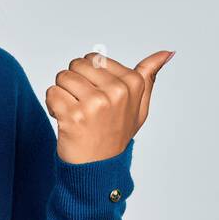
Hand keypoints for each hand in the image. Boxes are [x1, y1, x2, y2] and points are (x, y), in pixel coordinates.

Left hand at [45, 50, 173, 163]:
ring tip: (75, 113)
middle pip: (76, 65)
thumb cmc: (116, 134)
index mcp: (132, 84)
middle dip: (74, 82)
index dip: (90, 76)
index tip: (98, 96)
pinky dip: (53, 106)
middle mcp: (116, 92)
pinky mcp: (73, 116)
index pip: (94, 58)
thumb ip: (148, 76)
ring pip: (62, 77)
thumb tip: (167, 52)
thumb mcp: (140, 106)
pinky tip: (65, 120)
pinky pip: (52, 93)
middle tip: (84, 105)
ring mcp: (95, 104)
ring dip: (63, 94)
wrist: (99, 167)